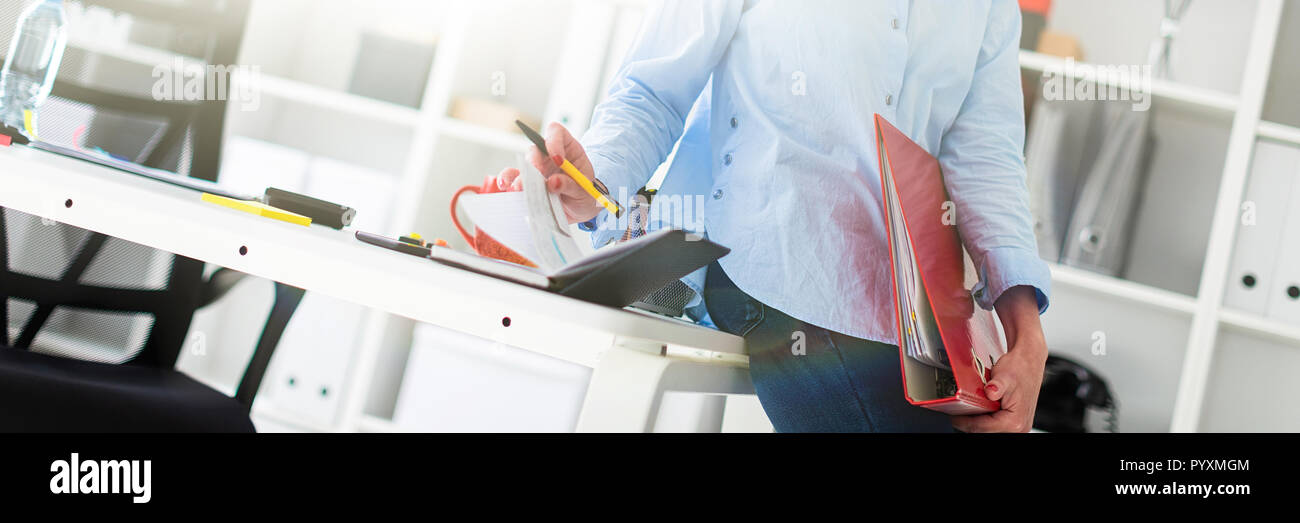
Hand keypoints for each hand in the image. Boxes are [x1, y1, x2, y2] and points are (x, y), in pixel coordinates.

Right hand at [497, 122, 603, 223]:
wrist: (581, 209)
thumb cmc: (585, 194)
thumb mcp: (585, 190)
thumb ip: (571, 185)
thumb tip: (553, 182)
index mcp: (568, 149)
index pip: (557, 133)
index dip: (554, 142)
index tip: (557, 159)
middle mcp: (549, 156)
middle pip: (536, 150)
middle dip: (534, 163)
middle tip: (536, 177)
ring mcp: (537, 169)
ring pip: (524, 165)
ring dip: (521, 176)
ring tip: (521, 188)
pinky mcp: (528, 183)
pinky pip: (513, 178)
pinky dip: (508, 182)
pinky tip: (507, 188)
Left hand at [952, 286, 1047, 432]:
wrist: (1029, 361)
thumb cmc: (1020, 368)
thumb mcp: (1005, 375)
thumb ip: (997, 386)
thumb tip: (990, 392)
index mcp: (1015, 421)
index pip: (982, 428)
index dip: (964, 421)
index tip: (952, 415)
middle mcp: (1018, 427)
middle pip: (984, 431)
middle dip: (969, 421)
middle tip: (955, 411)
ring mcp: (1016, 426)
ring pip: (987, 428)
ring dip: (975, 420)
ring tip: (965, 408)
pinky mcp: (1012, 421)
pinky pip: (992, 424)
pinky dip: (982, 417)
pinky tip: (976, 407)